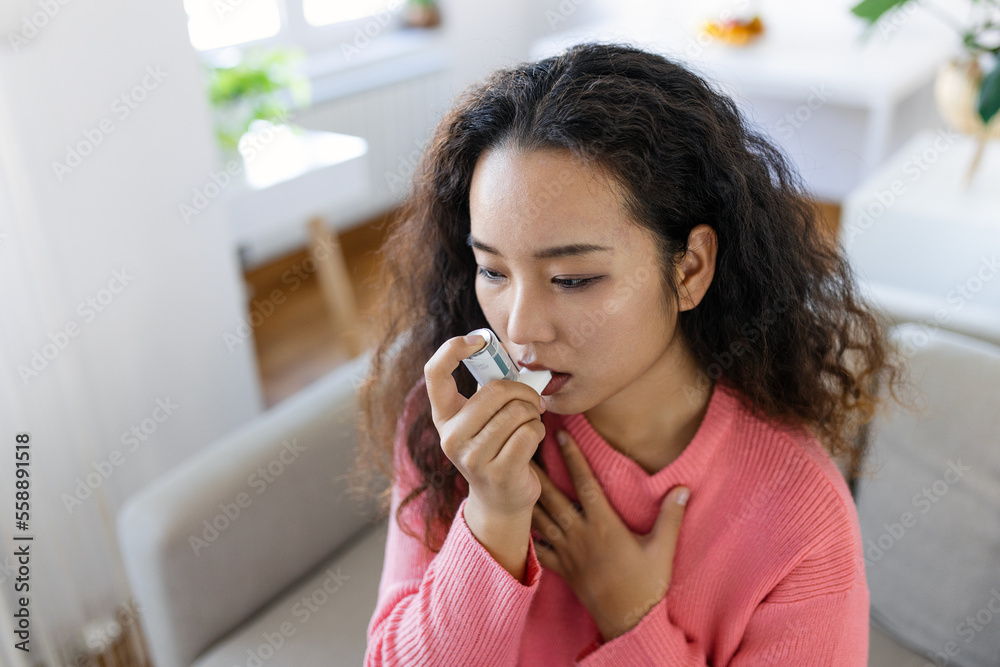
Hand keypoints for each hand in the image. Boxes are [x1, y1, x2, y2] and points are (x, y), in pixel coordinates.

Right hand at [423, 333, 546, 518]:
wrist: (500, 499)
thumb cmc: (496, 446)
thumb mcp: (481, 420)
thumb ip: (488, 391)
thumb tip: (514, 358)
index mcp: (444, 416)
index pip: (435, 373)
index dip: (453, 348)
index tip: (478, 340)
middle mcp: (451, 436)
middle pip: (494, 391)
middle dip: (523, 391)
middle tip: (532, 399)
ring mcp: (472, 457)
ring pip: (516, 412)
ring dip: (532, 413)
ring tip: (529, 423)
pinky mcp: (497, 472)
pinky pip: (528, 433)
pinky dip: (538, 430)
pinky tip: (532, 439)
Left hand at [529, 430, 689, 641]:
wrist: (628, 622)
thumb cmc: (646, 585)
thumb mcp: (663, 549)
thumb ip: (671, 516)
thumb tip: (683, 488)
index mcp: (604, 524)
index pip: (585, 482)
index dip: (573, 457)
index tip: (561, 435)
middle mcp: (581, 533)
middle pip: (553, 496)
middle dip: (537, 471)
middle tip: (524, 448)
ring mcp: (568, 551)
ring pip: (540, 517)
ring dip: (528, 496)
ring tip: (515, 475)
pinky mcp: (561, 568)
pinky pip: (538, 548)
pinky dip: (526, 533)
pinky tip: (517, 520)